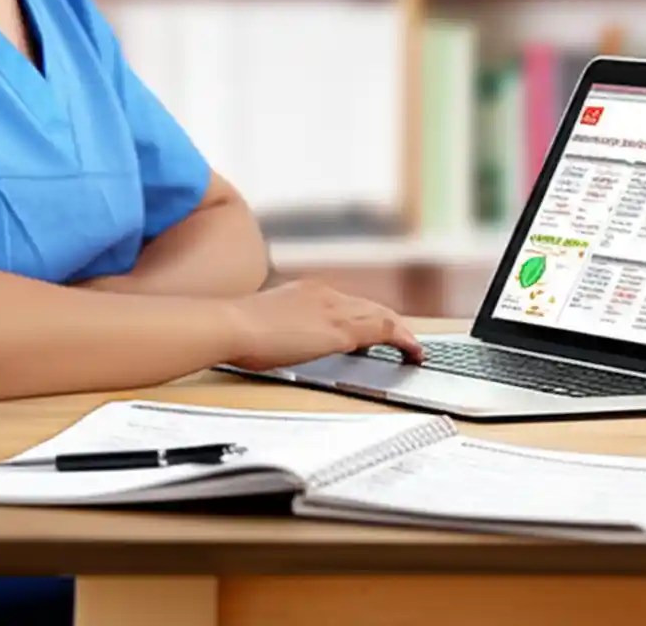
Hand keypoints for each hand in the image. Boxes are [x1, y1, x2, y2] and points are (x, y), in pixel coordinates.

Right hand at [225, 280, 423, 370]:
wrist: (232, 324)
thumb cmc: (235, 329)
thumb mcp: (261, 324)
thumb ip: (276, 329)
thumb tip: (273, 341)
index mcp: (307, 291)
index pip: (347, 303)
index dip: (365, 317)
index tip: (371, 333)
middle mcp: (326, 295)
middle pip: (371, 307)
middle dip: (390, 324)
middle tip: (404, 342)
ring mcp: (336, 309)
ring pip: (384, 315)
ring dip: (402, 333)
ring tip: (413, 350)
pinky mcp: (342, 330)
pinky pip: (387, 331)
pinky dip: (405, 342)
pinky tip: (414, 354)